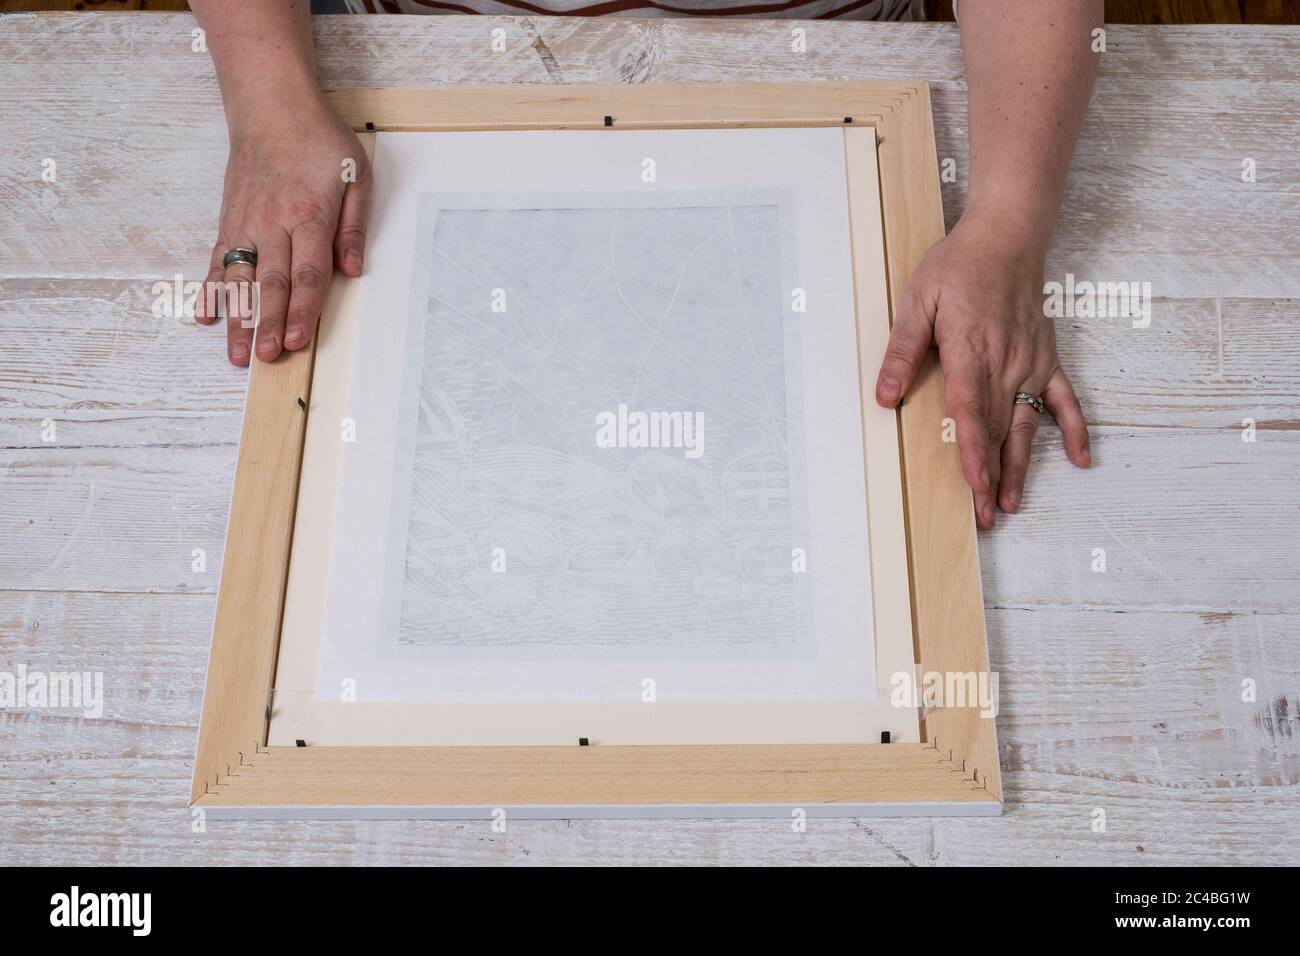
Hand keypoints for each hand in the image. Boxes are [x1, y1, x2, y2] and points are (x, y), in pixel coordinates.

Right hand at [196, 93, 370, 364]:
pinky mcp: (229, 221)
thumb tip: (354, 270)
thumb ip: (354, 227)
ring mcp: (246, 223)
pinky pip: (219, 261)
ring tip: (238, 355)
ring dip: (238, 319)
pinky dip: (211, 290)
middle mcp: (273, 223)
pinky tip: (206, 316)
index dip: (302, 310)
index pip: (306, 273)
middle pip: (270, 283)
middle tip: (266, 359)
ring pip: (240, 279)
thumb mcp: (356, 176)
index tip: (296, 341)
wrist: (271, 105)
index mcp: (308, 215)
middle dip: (268, 323)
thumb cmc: (318, 139)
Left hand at [874, 209, 1089, 528]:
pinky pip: (1064, 400)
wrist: (1006, 235)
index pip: (970, 413)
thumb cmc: (957, 266)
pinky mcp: (1046, 357)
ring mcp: (1029, 362)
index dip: (973, 453)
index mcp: (970, 352)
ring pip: (1024, 425)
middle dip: (990, 477)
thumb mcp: (917, 301)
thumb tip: (885, 396)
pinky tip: (1080, 461)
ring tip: (1013, 504)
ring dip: (1020, 467)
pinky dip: (1073, 430)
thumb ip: (903, 351)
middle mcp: (1005, 363)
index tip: (976, 487)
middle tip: (986, 518)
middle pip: (996, 430)